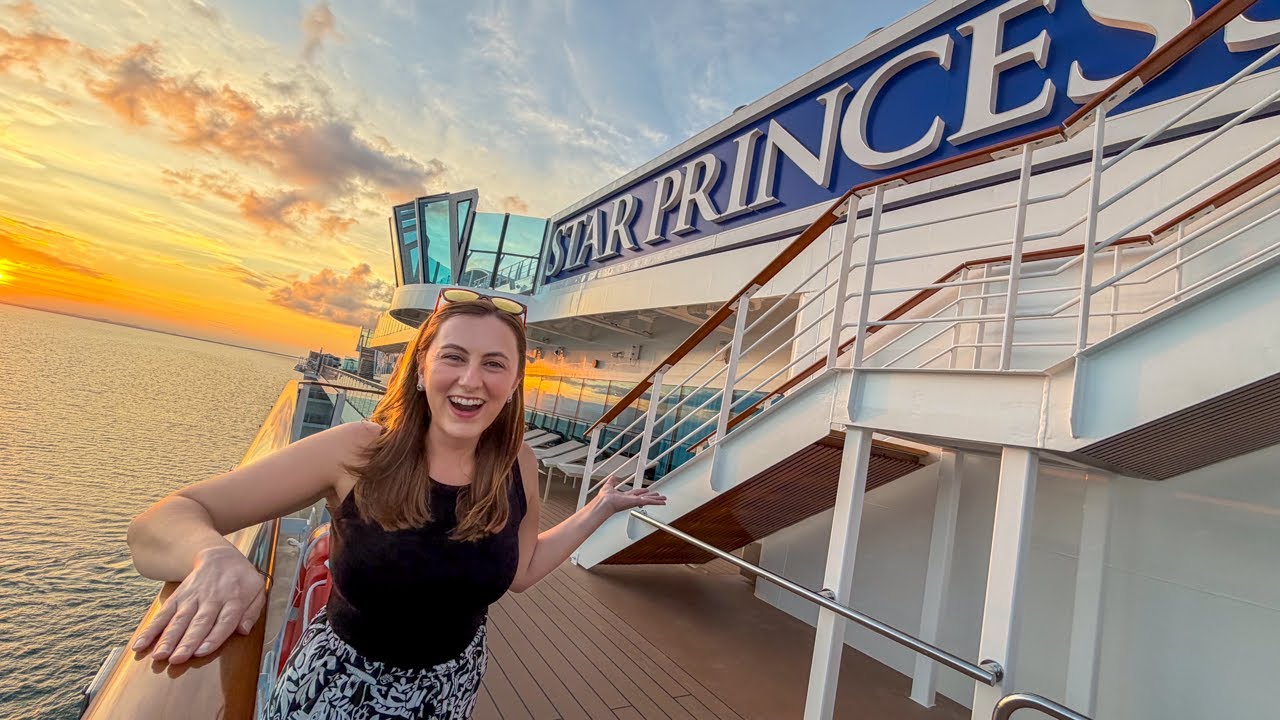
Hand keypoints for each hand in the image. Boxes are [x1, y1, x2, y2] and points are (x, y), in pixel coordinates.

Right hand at [131, 545, 265, 663]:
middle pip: (198, 622)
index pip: (224, 620)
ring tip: (159, 655)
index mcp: (234, 598)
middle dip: (187, 641)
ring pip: (179, 619)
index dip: (213, 637)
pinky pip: (163, 614)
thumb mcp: (257, 589)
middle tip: (177, 659)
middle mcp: (212, 598)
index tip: (201, 652)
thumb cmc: (241, 579)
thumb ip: (253, 611)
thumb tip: (244, 630)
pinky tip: (140, 644)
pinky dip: (151, 629)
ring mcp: (192, 597)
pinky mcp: (177, 597)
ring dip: (168, 638)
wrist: (220, 556)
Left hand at [595, 475, 665, 514]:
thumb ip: (611, 482)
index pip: (636, 493)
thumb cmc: (604, 497)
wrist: (604, 502)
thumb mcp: (608, 486)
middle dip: (652, 497)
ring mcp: (635, 501)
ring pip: (649, 500)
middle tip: (658, 496)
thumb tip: (612, 477)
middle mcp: (631, 499)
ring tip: (664, 499)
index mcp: (625, 496)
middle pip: (645, 497)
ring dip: (656, 499)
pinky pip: (649, 501)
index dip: (642, 491)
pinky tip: (662, 502)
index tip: (647, 490)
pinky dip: (656, 502)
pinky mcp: (637, 502)